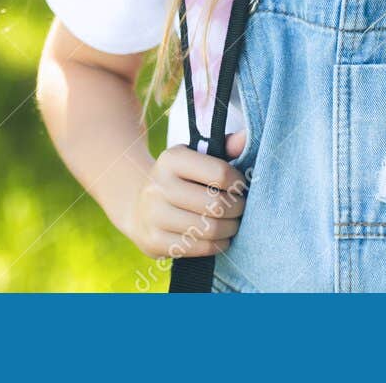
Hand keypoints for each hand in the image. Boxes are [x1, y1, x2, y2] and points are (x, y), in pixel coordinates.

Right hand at [125, 130, 246, 258]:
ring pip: (209, 229)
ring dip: (230, 228)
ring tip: (233, 223)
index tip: (240, 186)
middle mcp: (158, 185)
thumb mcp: (196, 157)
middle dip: (237, 208)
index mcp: (171, 159)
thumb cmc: (180, 179)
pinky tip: (220, 237)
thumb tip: (246, 137)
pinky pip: (197, 248)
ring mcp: (153, 215)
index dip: (238, 183)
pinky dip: (216, 244)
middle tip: (240, 208)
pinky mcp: (153, 241)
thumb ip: (224, 147)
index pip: (220, 173)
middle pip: (216, 204)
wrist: (139, 205)